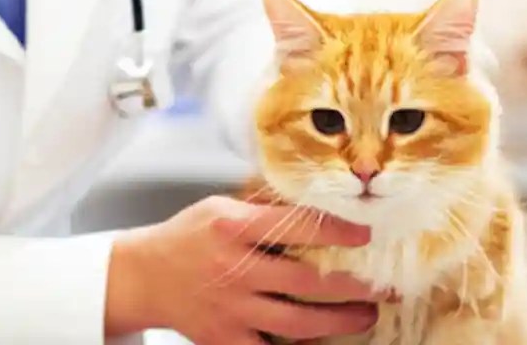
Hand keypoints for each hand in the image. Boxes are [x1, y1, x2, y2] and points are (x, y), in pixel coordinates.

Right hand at [106, 196, 381, 343]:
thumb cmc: (186, 237)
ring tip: (365, 316)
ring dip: (340, 322)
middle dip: (352, 287)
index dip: (336, 232)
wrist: (144, 276)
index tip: (365, 235)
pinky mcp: (225, 340)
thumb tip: (311, 196)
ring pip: (298, 324)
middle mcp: (233, 269)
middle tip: (381, 287)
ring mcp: (230, 309)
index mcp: (232, 228)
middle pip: (306, 284)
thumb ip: (261, 206)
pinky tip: (324, 340)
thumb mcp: (218, 208)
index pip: (295, 228)